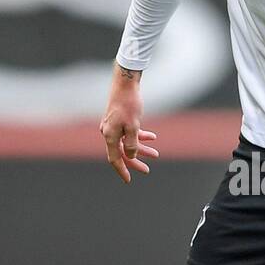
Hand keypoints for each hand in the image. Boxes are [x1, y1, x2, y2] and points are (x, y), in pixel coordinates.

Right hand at [100, 63, 159, 182]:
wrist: (125, 84)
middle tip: (147, 170)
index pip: (115, 159)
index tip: (128, 180)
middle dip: (135, 161)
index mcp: (110, 136)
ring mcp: (113, 126)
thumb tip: (130, 157)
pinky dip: (140, 136)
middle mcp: (109, 132)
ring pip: (127, 143)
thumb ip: (132, 144)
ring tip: (156, 154)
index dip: (122, 170)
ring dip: (141, 149)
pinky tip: (152, 137)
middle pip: (122, 152)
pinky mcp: (118, 120)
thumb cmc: (129, 104)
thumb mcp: (133, 126)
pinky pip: (129, 132)